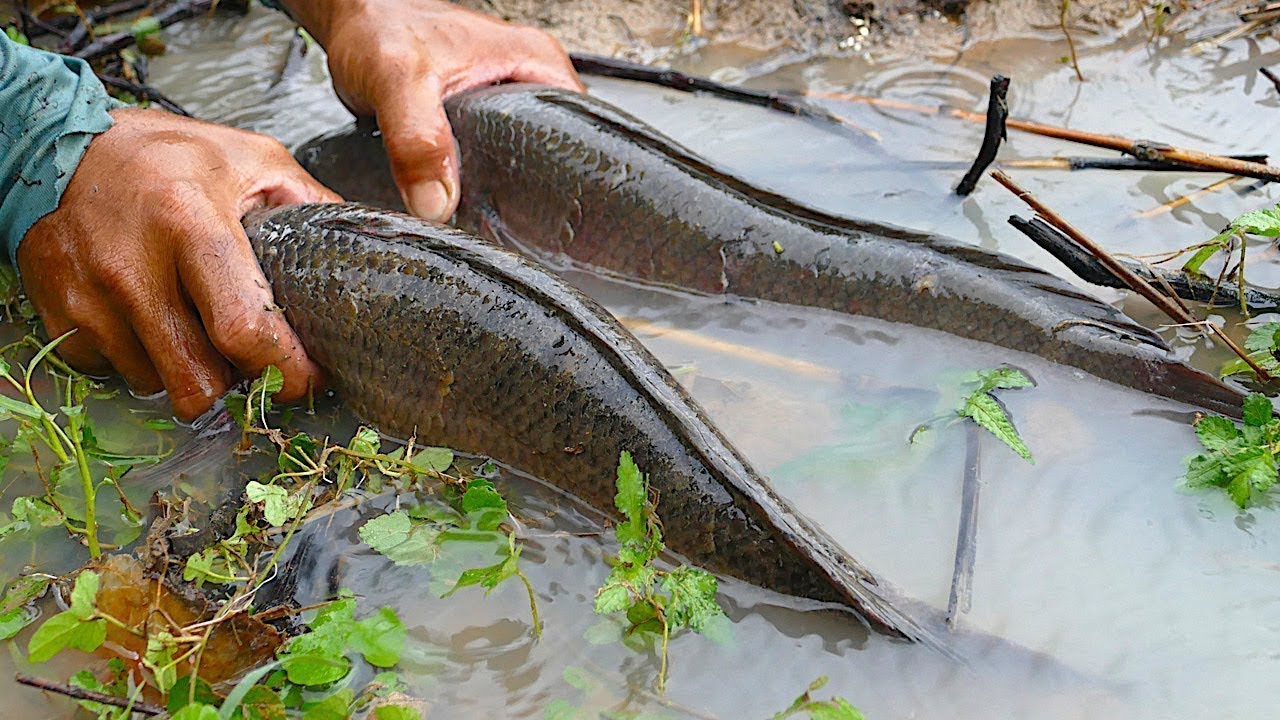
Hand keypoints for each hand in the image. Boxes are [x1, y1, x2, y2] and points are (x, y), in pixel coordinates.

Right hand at [19, 108, 341, 419]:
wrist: (59, 145)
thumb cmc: (167, 155)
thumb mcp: (252, 159)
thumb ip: (310, 204)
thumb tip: (364, 247)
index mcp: (190, 222)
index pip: (245, 330)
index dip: (284, 370)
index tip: (307, 377)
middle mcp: (133, 267)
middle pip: (199, 379)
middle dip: (239, 384)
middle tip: (258, 364)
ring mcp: (88, 298)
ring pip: (159, 386)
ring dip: (191, 373)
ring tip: (202, 331)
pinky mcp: (59, 317)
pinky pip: (117, 372)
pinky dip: (145, 361)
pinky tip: (156, 322)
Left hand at [287, 0, 582, 220]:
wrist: (351, 20)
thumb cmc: (378, 26)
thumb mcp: (397, 79)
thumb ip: (417, 139)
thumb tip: (437, 203)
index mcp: (535, 61)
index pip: (583, 127)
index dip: (573, 174)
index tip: (553, 214)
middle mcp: (528, 81)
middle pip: (558, 152)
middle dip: (541, 193)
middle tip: (521, 230)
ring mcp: (507, 102)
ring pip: (526, 160)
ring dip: (510, 193)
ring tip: (499, 224)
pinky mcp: (481, 121)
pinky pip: (498, 161)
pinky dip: (485, 185)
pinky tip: (472, 207)